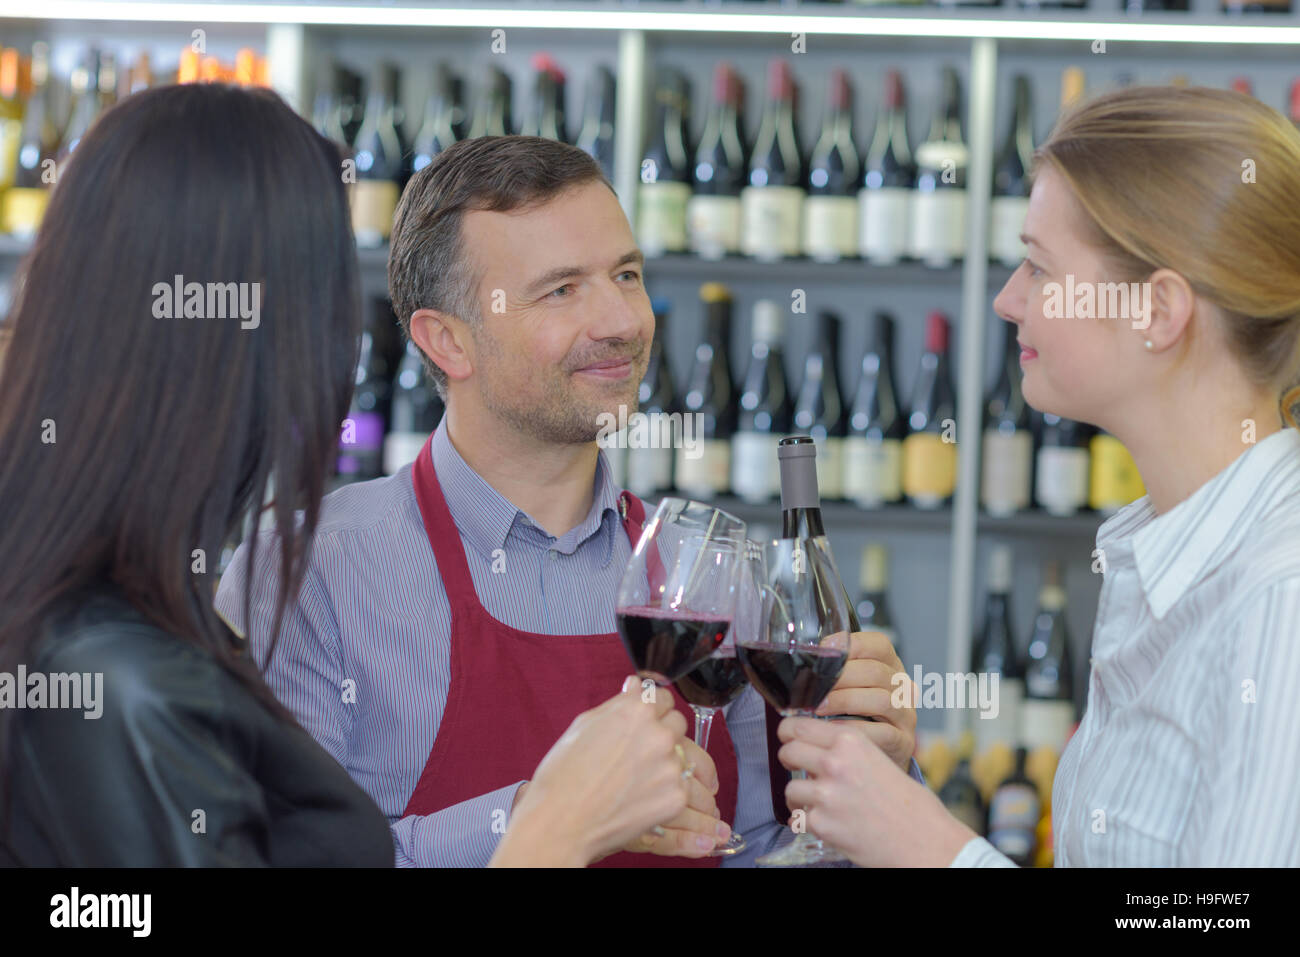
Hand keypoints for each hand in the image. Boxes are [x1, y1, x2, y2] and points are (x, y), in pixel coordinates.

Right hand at [489, 678, 689, 866]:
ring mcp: (670, 766)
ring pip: (679, 756)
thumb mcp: (584, 725)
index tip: (644, 720)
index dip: (651, 709)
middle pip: (676, 723)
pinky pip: (680, 786)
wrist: (562, 822)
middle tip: (636, 753)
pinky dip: (664, 791)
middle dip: (661, 732)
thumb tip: (636, 686)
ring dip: (663, 763)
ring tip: (632, 780)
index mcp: (636, 711)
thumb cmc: (564, 774)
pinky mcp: (676, 797)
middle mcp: (659, 734)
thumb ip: (618, 703)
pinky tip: (638, 798)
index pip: (663, 696)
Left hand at [777, 716, 974, 866]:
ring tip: (816, 801)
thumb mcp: (878, 758)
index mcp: (851, 741)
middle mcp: (835, 763)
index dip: (789, 732)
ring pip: (789, 787)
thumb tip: (816, 745)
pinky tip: (827, 821)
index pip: (798, 726)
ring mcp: (826, 794)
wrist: (925, 841)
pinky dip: (809, 821)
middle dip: (789, 759)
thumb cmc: (909, 804)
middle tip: (797, 767)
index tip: (789, 738)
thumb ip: (846, 750)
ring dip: (799, 795)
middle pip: (787, 751)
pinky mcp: (822, 824)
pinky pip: (799, 817)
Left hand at [814, 630, 916, 772]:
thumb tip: (804, 663)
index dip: (852, 644)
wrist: (877, 760)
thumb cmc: (859, 718)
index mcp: (891, 668)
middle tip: (815, 685)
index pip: (880, 645)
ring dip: (845, 700)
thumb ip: (837, 674)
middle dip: (841, 676)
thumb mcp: (853, 689)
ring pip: (881, 700)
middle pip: (876, 672)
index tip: (825, 650)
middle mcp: (903, 689)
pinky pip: (882, 732)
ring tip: (819, 707)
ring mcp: (906, 716)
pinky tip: (833, 729)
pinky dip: (855, 728)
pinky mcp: (902, 742)